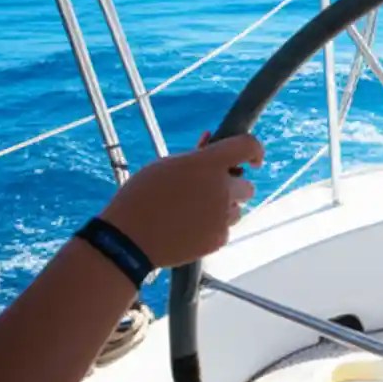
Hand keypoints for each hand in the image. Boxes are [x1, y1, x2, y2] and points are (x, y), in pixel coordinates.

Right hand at [100, 134, 264, 267]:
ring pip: (236, 209)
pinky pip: (224, 230)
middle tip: (209, 192)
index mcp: (207, 164)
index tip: (253, 160)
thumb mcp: (165, 166)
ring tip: (190, 212)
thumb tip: (211, 142)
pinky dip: (211, 229)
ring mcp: (222, 216)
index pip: (248, 146)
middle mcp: (221, 189)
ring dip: (222, 209)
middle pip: (247, 187)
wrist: (128, 239)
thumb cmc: (141, 196)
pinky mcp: (218, 239)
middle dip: (231, 188)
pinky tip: (187, 228)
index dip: (254, 150)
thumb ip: (195, 157)